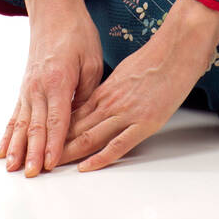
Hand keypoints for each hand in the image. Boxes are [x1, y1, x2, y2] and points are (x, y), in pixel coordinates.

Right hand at [0, 0, 103, 176]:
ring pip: (22, 123)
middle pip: (36, 126)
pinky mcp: (24, 88)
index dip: (55, 143)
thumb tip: (82, 117)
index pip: (58, 119)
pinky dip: (8, 133)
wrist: (54, 10)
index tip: (52, 162)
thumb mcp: (92, 60)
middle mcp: (39, 86)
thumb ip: (87, 92)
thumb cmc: (77, 33)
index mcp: (59, 79)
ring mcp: (28, 88)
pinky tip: (2, 149)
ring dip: (17, 147)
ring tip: (12, 168)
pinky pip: (15, 115)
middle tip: (32, 173)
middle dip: (34, 152)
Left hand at [57, 0, 218, 171]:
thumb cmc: (156, 57)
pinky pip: (117, 145)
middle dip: (57, 145)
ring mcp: (126, 114)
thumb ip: (112, 88)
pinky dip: (100, 158)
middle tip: (40, 159)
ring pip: (90, 138)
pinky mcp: (143, 123)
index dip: (58, 129)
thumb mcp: (126, 71)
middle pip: (77, 128)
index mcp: (106, 90)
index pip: (75, 115)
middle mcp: (111, 103)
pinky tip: (86, 167)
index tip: (46, 140)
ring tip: (53, 166)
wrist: (177, 51)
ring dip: (70, 153)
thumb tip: (104, 99)